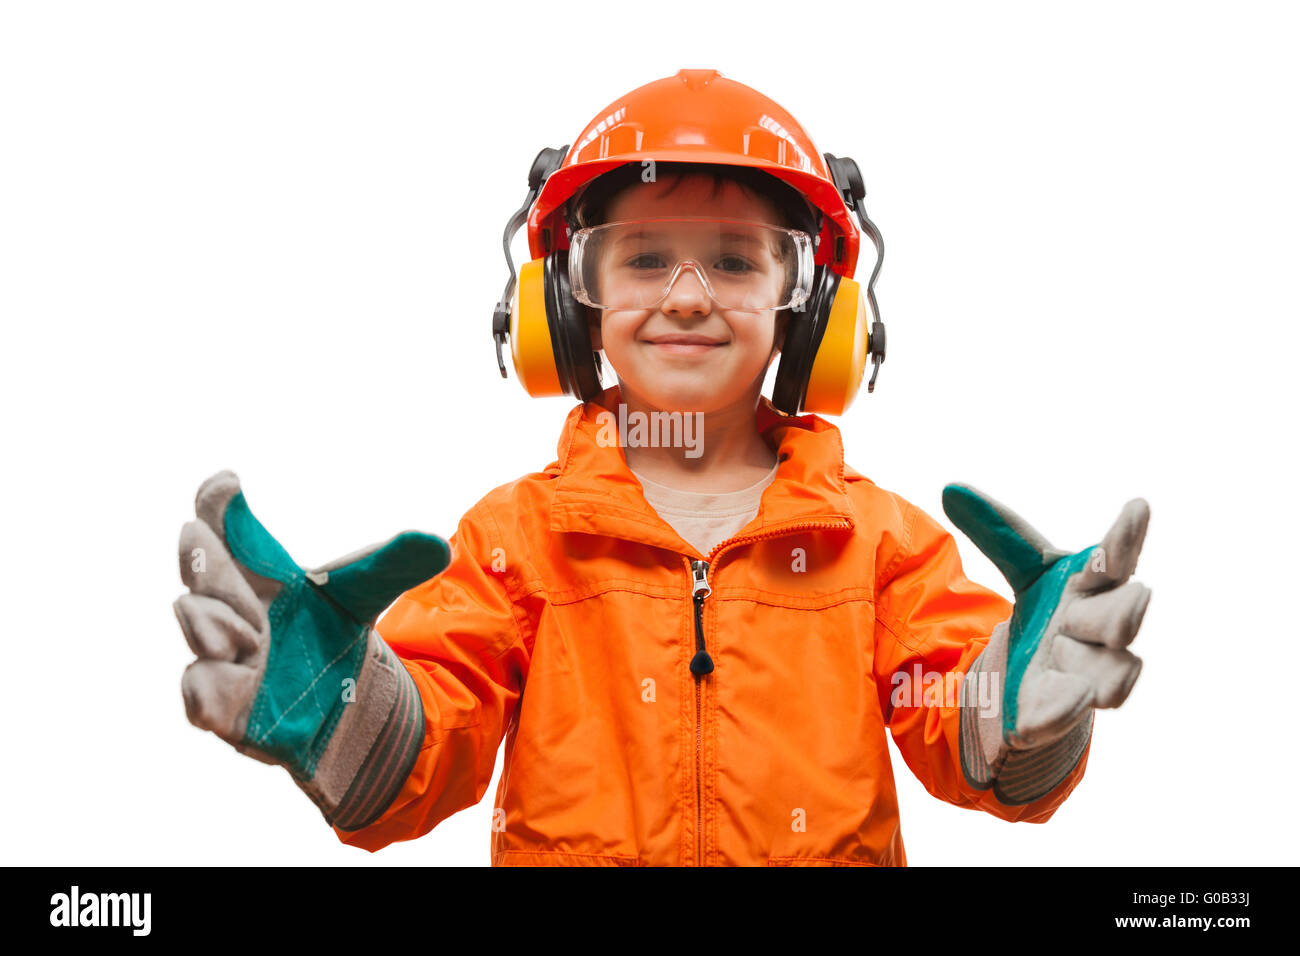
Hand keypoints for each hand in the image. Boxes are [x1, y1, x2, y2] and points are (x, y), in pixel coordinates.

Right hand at [174, 470, 450, 825]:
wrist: (346, 703)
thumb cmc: (336, 633)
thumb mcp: (366, 593)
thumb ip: (395, 566)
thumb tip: (439, 545)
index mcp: (260, 574)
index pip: (229, 531)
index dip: (218, 505)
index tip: (225, 482)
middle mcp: (234, 612)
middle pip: (207, 579)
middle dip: (200, 559)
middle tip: (195, 533)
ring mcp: (228, 661)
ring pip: (201, 638)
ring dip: (206, 622)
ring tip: (232, 621)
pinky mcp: (231, 712)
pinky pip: (201, 701)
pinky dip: (201, 692)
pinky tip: (204, 683)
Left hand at [942, 483, 1151, 801]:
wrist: (1048, 681)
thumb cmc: (1055, 613)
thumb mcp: (1028, 570)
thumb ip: (997, 533)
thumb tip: (950, 487)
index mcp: (1095, 587)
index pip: (1118, 558)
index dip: (1128, 535)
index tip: (1137, 505)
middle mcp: (1101, 630)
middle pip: (1122, 618)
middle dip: (1125, 611)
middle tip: (1132, 601)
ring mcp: (1089, 673)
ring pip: (1115, 673)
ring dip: (1107, 671)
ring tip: (1099, 676)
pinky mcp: (1063, 709)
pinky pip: (1065, 714)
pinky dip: (1057, 713)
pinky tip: (1039, 716)